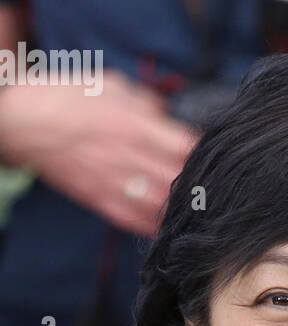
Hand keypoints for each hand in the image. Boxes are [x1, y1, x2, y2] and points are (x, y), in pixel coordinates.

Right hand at [0, 69, 198, 236]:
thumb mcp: (110, 86)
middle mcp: (132, 159)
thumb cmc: (65, 99)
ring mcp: (119, 186)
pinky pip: (145, 225)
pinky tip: (172, 221)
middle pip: (185, 182)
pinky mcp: (105, 205)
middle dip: (201, 184)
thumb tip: (169, 115)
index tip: (215, 154)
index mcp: (136, 126)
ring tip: (196, 207)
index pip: (189, 147)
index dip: (207, 153)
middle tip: (210, 184)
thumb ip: (146, 102)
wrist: (21, 125)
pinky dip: (162, 225)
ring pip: (169, 208)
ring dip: (185, 209)